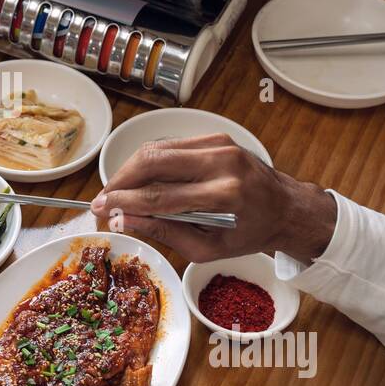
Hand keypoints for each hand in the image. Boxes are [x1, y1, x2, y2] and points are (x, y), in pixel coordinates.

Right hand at [89, 135, 337, 264]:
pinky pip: (170, 145)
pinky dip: (149, 161)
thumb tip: (123, 220)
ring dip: (130, 169)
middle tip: (102, 198)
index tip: (99, 210)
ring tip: (116, 190)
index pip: (159, 196)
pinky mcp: (216, 137)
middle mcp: (221, 163)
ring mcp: (219, 145)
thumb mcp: (207, 248)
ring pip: (157, 149)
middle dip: (119, 180)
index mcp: (224, 196)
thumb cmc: (248, 233)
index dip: (122, 203)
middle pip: (152, 162)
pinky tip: (140, 179)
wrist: (285, 207)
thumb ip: (164, 232)